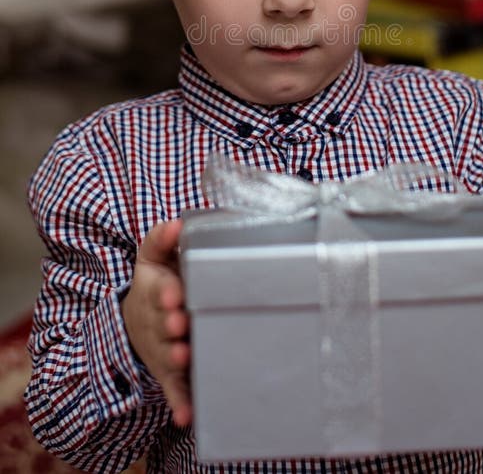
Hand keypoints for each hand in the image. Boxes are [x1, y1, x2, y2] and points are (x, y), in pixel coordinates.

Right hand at [121, 219, 191, 426]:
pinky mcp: (169, 373)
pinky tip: (187, 416)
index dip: (166, 292)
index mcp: (155, 291)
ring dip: (175, 359)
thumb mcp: (153, 257)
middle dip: (170, 324)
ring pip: (167, 356)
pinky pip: (174, 390)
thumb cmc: (159, 282)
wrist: (139, 318)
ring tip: (184, 357)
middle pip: (162, 325)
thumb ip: (163, 240)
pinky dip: (180, 403)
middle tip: (180, 323)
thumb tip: (176, 223)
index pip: (159, 290)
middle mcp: (156, 323)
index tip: (176, 292)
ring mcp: (162, 349)